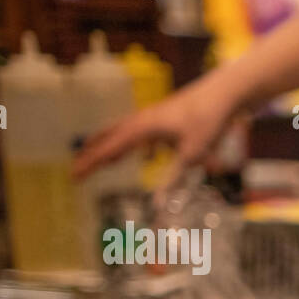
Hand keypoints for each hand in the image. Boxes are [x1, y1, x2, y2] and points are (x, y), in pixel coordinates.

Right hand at [72, 74, 239, 193]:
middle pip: (109, 138)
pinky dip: (133, 142)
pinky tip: (144, 152)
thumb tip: (158, 205)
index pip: (109, 149)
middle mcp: (142, 120)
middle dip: (93, 155)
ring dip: (109, 145)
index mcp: (142, 128)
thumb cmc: (208, 121)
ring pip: (123, 132)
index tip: (73, 178)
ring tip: (99, 158)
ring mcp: (153, 117)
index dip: (90, 165)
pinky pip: (142, 132)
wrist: (224, 93)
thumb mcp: (191, 155)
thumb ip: (173, 178)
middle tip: (77, 170)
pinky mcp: (166, 117)